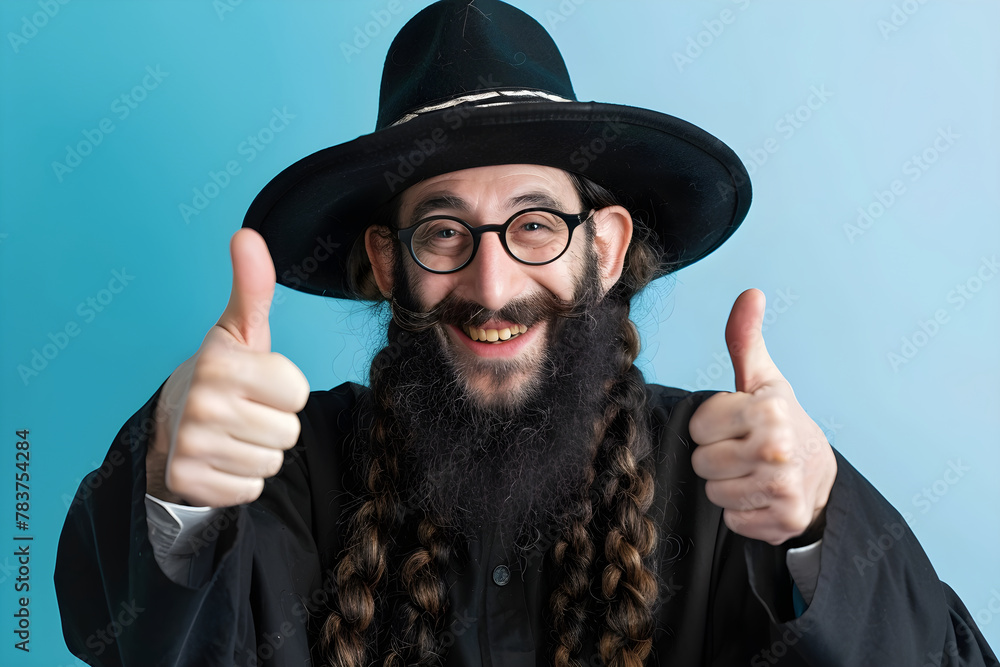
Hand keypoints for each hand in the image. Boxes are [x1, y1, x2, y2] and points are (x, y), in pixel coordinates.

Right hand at [146, 229, 309, 507]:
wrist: (170, 423)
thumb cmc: (221, 374)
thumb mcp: (240, 329)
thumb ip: (252, 286)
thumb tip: (247, 235)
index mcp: (221, 362)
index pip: (297, 392)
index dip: (284, 389)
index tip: (258, 383)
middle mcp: (203, 403)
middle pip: (289, 432)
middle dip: (274, 422)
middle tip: (244, 411)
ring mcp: (192, 444)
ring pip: (272, 461)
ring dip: (259, 450)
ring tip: (234, 433)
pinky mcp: (189, 479)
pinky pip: (251, 489)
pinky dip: (241, 478)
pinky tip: (221, 457)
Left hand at [689, 289, 836, 545]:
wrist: (818, 472)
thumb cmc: (778, 419)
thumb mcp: (761, 379)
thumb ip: (745, 339)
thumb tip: (750, 292)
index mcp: (768, 410)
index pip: (698, 427)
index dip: (711, 426)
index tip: (735, 424)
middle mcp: (777, 450)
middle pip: (702, 463)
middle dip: (717, 457)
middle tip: (744, 450)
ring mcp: (782, 488)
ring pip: (714, 493)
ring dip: (728, 486)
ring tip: (752, 472)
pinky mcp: (783, 521)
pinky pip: (731, 519)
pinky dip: (743, 511)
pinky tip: (762, 495)